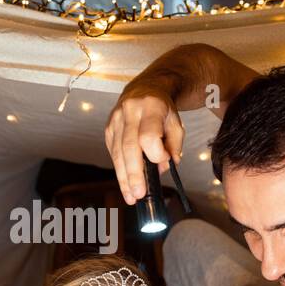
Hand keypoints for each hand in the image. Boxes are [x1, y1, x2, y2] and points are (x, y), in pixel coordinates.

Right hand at [104, 88, 184, 204]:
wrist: (145, 89)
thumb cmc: (163, 109)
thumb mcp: (176, 123)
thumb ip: (174, 146)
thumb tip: (162, 168)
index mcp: (151, 106)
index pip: (148, 135)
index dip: (155, 153)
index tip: (163, 162)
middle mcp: (130, 111)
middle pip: (129, 147)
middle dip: (134, 174)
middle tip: (139, 194)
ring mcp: (115, 120)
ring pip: (118, 153)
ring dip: (124, 178)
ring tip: (131, 196)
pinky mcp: (108, 129)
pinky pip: (113, 153)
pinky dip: (120, 171)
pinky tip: (126, 185)